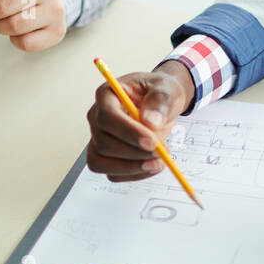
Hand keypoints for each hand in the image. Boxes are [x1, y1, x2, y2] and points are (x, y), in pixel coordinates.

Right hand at [85, 61, 194, 180]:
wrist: (162, 104)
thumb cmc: (160, 92)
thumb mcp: (166, 89)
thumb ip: (159, 102)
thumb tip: (151, 123)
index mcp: (107, 95)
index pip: (107, 117)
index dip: (127, 132)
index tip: (152, 142)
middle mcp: (97, 118)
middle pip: (103, 143)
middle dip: (134, 153)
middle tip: (162, 153)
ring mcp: (99, 139)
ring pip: (101, 162)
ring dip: (131, 168)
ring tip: (159, 162)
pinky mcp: (106, 157)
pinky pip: (112, 174)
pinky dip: (134, 174)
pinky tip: (152, 165)